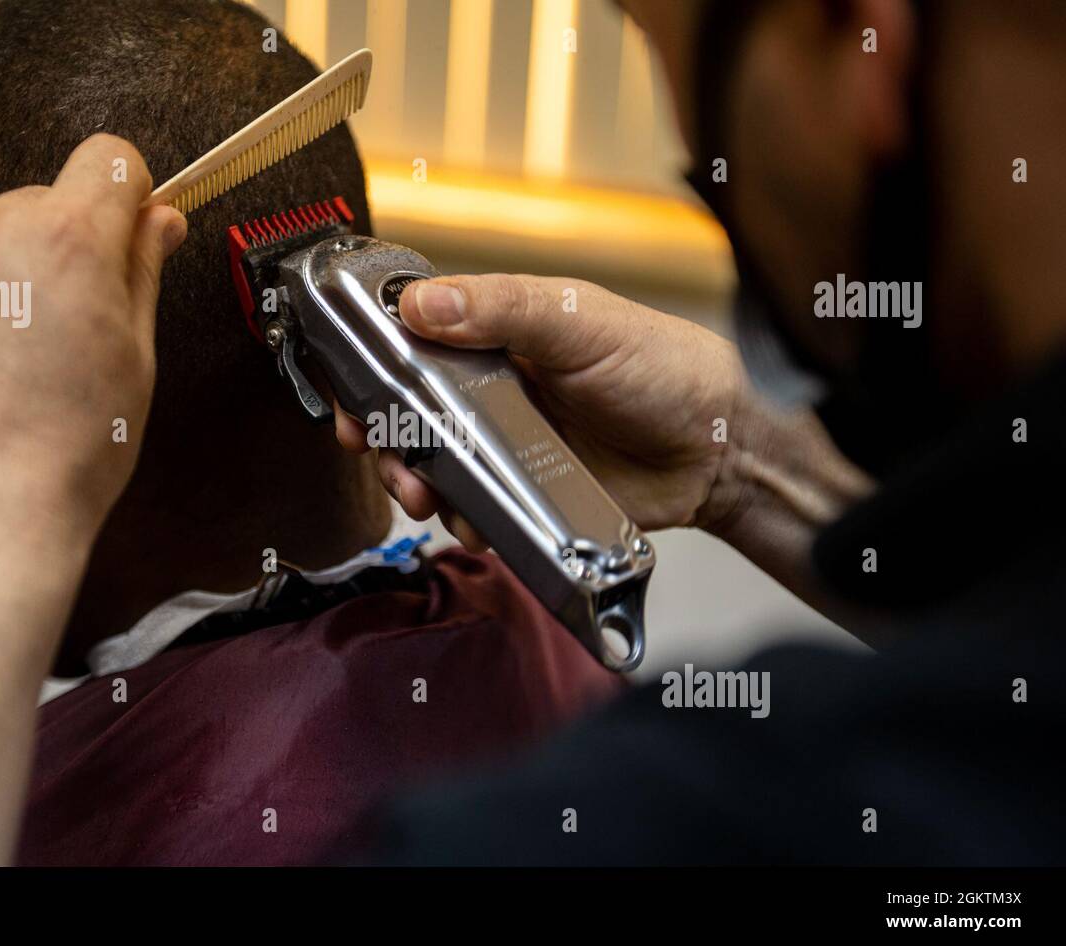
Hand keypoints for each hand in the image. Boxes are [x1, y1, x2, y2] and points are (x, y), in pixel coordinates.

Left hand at [0, 133, 186, 535]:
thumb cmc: (66, 459)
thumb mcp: (135, 361)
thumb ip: (141, 273)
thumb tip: (156, 219)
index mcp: (72, 242)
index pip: (108, 160)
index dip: (125, 194)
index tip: (125, 229)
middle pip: (41, 201)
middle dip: (61, 249)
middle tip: (64, 328)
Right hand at [335, 273, 748, 546]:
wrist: (717, 452)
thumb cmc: (661, 366)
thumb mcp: (583, 322)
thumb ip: (505, 308)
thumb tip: (420, 303)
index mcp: (496, 334)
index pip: (410, 339)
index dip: (370, 363)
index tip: (348, 387)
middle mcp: (489, 390)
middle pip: (406, 411)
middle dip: (381, 435)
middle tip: (374, 449)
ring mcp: (502, 445)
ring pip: (430, 465)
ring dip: (412, 482)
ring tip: (423, 496)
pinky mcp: (521, 494)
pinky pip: (471, 509)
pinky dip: (461, 519)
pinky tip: (474, 522)